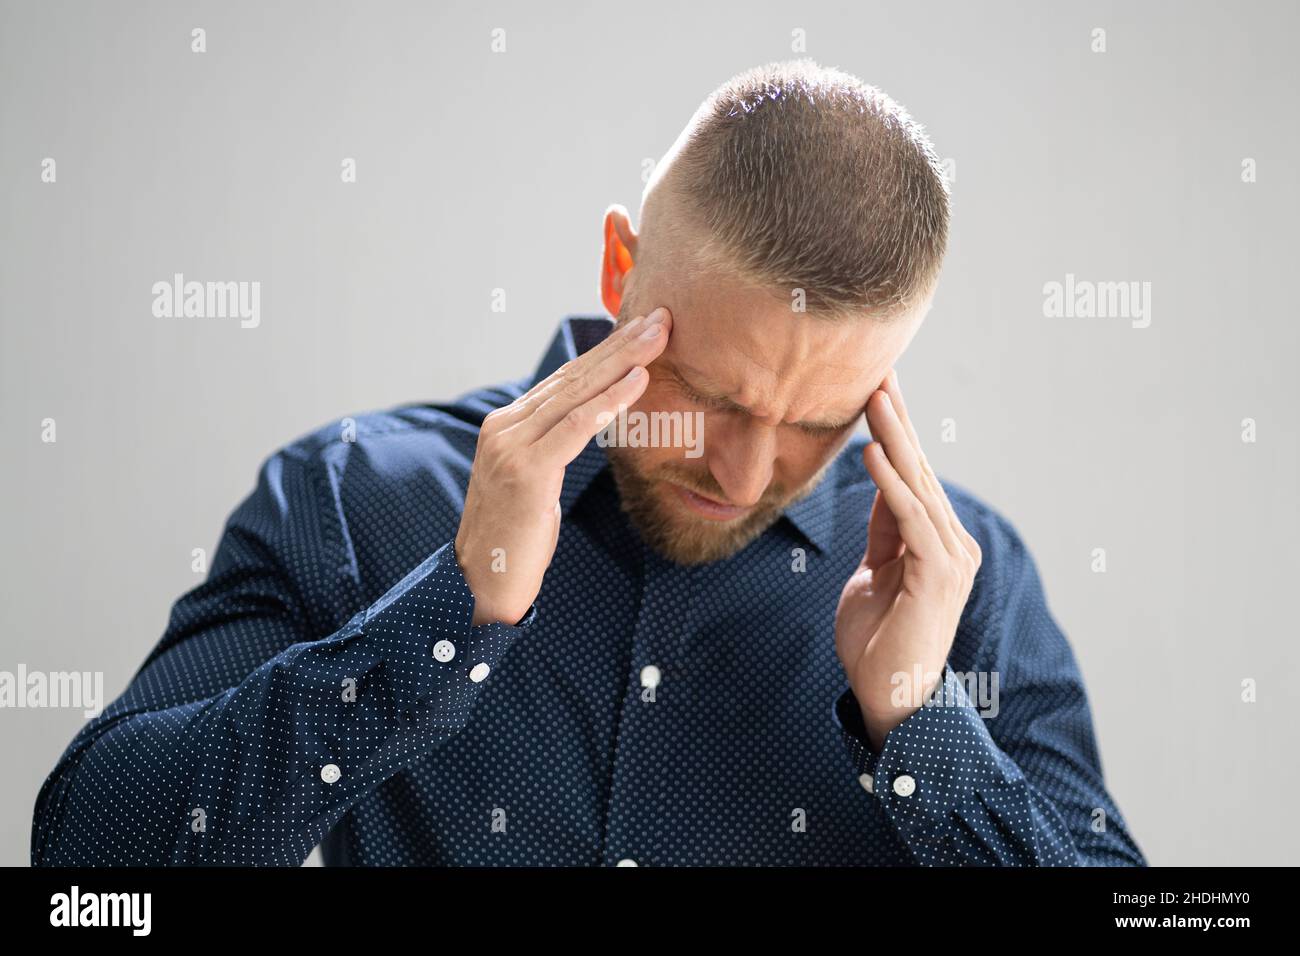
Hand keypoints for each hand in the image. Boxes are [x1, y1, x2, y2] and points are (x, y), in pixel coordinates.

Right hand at [455, 308, 671, 624]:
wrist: (480, 584)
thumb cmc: (514, 540)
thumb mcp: (533, 483)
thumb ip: (550, 448)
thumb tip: (585, 424)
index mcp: (506, 425)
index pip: (565, 380)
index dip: (605, 354)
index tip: (641, 331)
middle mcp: (505, 427)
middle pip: (573, 377)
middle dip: (620, 345)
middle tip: (660, 318)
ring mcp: (512, 446)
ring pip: (577, 393)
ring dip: (623, 361)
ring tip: (658, 337)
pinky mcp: (526, 470)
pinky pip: (576, 427)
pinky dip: (610, 400)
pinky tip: (638, 380)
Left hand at [834, 369, 982, 750]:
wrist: (889, 697)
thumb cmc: (877, 642)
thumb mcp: (874, 574)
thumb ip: (883, 533)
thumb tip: (878, 487)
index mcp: (937, 542)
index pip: (913, 476)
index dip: (896, 433)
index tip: (879, 390)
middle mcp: (952, 543)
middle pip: (919, 470)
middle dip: (898, 421)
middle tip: (881, 372)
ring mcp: (950, 558)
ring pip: (917, 486)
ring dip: (894, 439)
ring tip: (876, 399)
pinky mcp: (938, 575)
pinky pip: (911, 518)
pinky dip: (891, 483)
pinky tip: (872, 451)